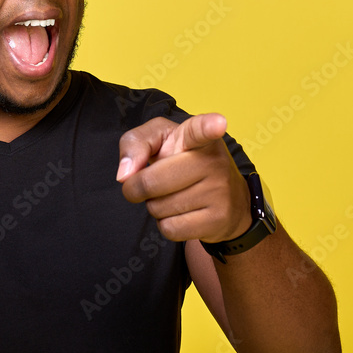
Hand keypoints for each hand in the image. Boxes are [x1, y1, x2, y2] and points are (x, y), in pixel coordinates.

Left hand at [117, 114, 250, 242]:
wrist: (227, 200)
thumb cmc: (183, 162)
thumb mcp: (160, 141)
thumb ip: (136, 143)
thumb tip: (125, 174)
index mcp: (199, 137)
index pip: (202, 129)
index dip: (209, 125)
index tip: (218, 123)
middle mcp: (214, 161)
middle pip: (151, 182)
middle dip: (136, 187)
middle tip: (148, 183)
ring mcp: (220, 192)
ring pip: (158, 208)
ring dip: (154, 206)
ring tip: (173, 195)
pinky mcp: (218, 220)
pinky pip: (170, 229)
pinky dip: (166, 224)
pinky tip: (182, 213)